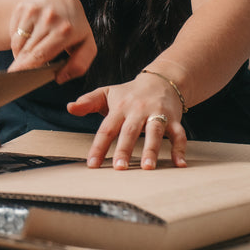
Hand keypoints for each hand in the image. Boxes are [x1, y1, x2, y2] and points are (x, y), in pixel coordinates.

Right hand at [7, 0, 95, 84]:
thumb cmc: (74, 26)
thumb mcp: (86, 44)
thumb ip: (79, 65)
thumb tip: (60, 77)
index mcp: (65, 30)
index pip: (40, 55)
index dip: (27, 68)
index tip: (18, 76)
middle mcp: (49, 18)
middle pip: (27, 51)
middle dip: (20, 65)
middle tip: (16, 73)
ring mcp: (34, 10)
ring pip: (18, 43)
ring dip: (19, 53)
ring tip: (28, 54)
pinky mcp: (23, 7)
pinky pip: (14, 32)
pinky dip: (17, 40)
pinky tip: (27, 38)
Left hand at [67, 72, 187, 169]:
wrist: (162, 80)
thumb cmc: (130, 93)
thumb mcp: (107, 93)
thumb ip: (88, 101)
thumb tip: (69, 108)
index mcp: (120, 108)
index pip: (106, 129)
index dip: (98, 147)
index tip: (92, 165)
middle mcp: (138, 111)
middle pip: (130, 131)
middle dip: (124, 150)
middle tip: (119, 168)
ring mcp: (157, 115)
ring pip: (155, 133)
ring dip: (152, 150)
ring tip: (147, 168)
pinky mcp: (174, 119)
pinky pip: (179, 135)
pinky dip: (180, 150)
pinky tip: (179, 165)